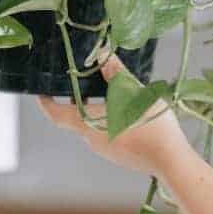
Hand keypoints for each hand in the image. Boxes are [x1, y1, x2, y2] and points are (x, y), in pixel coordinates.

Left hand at [38, 55, 190, 176]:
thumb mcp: (133, 91)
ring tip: (115, 91)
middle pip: (77, 117)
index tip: (42, 92)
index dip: (46, 102)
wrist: (169, 160)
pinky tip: (131, 110)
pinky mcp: (120, 155)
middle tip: (88, 79)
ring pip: (95, 124)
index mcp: (87, 123)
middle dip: (81, 98)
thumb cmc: (148, 124)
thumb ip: (116, 72)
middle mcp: (92, 139)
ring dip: (99, 108)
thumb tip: (102, 54)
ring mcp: (106, 149)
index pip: (56, 114)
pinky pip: (108, 133)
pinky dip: (111, 119)